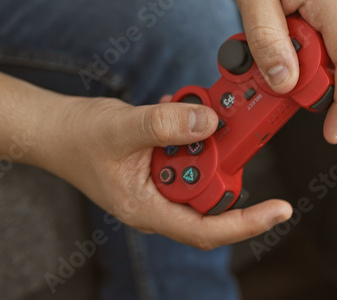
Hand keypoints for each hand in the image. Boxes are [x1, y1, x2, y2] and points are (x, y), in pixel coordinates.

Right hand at [42, 96, 292, 249]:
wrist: (57, 129)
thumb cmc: (80, 138)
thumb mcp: (123, 127)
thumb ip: (165, 126)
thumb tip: (210, 122)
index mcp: (148, 210)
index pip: (207, 229)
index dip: (247, 223)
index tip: (279, 210)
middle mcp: (160, 202)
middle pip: (212, 194)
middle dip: (223, 158)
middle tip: (225, 123)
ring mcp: (163, 183)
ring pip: (204, 165)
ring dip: (204, 136)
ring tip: (191, 108)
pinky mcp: (164, 164)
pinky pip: (191, 147)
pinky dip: (191, 126)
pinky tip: (179, 107)